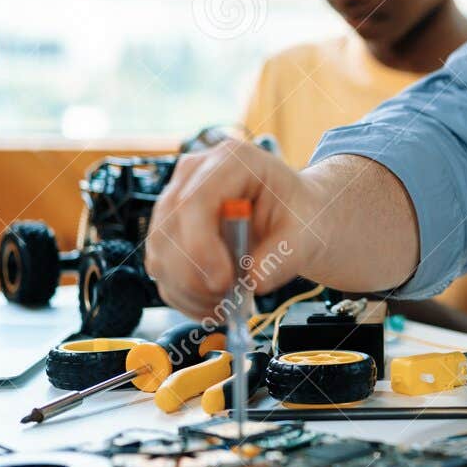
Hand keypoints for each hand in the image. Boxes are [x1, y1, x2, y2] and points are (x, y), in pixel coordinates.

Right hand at [145, 139, 320, 320]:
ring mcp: (175, 203)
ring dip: (190, 292)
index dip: (200, 246)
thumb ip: (284, 256)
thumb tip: (253, 281)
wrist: (294, 218)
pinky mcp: (168, 233)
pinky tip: (214, 305)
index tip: (222, 282)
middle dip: (195, 278)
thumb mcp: (306, 232)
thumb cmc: (299, 216)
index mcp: (231, 161)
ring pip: (160, 256)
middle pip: (169, 231)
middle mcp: (193, 176)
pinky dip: (185, 297)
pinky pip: (162, 271)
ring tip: (228, 305)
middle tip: (228, 303)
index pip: (195, 200)